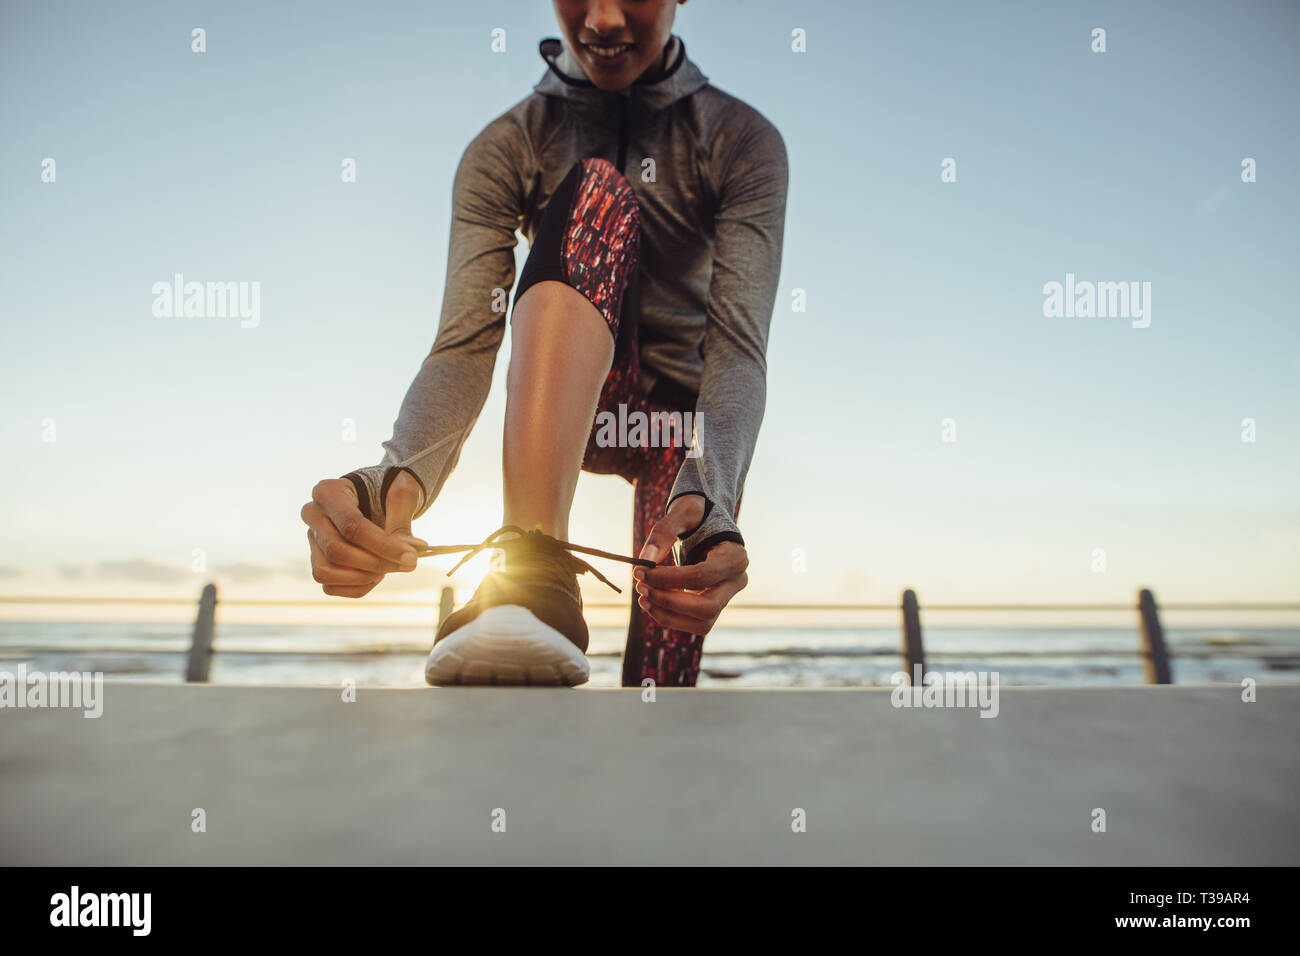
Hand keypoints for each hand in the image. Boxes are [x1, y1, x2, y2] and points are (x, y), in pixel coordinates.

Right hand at [300, 471, 426, 597]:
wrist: (374, 497)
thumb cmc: (386, 492)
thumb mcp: (400, 493)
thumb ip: (402, 521)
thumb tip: (410, 552)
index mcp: (328, 491)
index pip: (351, 525)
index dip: (382, 545)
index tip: (411, 557)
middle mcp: (313, 515)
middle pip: (336, 550)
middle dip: (376, 563)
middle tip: (408, 563)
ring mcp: (312, 541)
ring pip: (325, 572)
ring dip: (363, 578)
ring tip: (389, 567)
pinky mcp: (317, 561)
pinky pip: (330, 587)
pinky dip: (357, 587)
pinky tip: (377, 574)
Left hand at [632, 494, 748, 634]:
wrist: (708, 523)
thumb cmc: (697, 516)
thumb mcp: (682, 514)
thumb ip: (663, 534)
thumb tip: (644, 560)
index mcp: (735, 557)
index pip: (700, 577)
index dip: (667, 579)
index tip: (639, 572)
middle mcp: (737, 581)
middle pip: (707, 607)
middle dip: (669, 601)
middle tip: (640, 588)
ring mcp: (728, 597)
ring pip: (702, 622)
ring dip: (668, 614)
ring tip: (643, 598)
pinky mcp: (715, 606)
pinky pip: (695, 624)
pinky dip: (670, 617)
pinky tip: (651, 603)